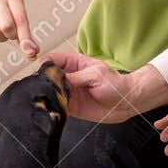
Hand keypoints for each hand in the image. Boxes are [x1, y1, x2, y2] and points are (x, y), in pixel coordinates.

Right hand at [0, 0, 37, 58]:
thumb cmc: (9, 9)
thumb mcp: (20, 15)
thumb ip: (27, 35)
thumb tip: (32, 53)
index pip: (21, 20)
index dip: (26, 39)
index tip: (31, 52)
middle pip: (7, 27)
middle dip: (11, 35)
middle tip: (11, 31)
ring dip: (0, 37)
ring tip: (0, 28)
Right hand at [48, 51, 167, 123]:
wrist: (126, 102)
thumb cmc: (115, 84)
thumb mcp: (96, 75)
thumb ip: (76, 76)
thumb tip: (56, 78)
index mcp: (73, 63)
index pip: (52, 60)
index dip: (44, 65)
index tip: (41, 72)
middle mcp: (68, 77)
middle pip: (48, 77)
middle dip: (43, 81)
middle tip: (44, 88)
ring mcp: (69, 92)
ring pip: (50, 92)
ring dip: (47, 95)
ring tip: (48, 98)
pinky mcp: (71, 107)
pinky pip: (57, 106)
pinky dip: (53, 107)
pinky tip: (52, 108)